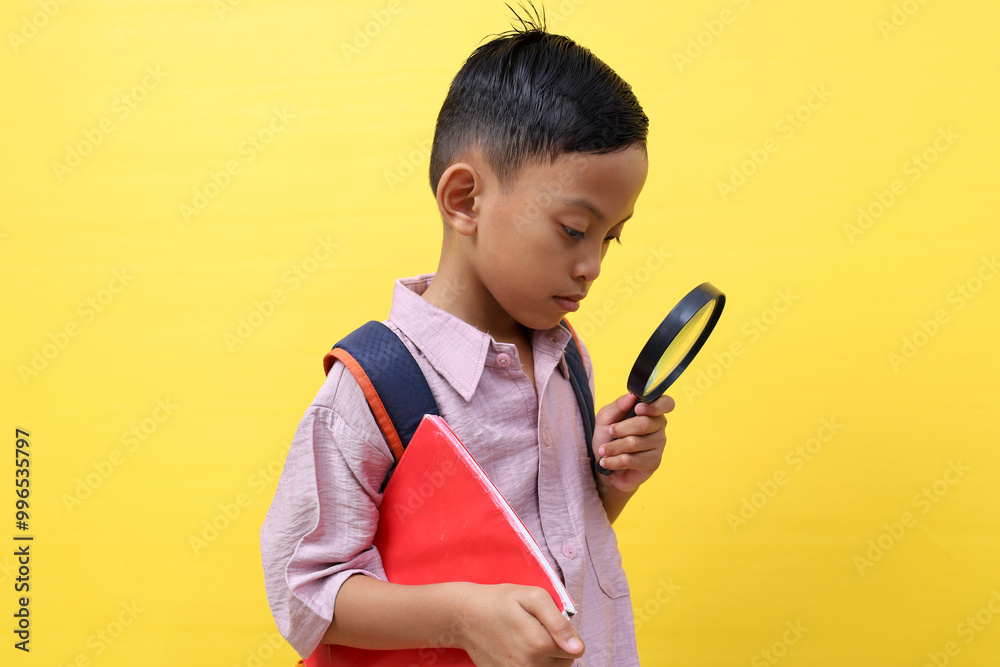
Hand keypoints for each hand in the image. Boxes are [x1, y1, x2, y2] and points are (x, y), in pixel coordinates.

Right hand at [455, 583, 583, 665]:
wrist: (464, 616)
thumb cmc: (499, 601)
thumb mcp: (533, 597)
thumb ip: (559, 622)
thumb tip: (577, 648)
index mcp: (539, 644)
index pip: (576, 650)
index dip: (566, 634)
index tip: (549, 623)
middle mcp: (530, 666)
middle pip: (565, 663)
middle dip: (558, 646)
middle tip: (536, 628)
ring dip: (546, 658)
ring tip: (528, 639)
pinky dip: (532, 664)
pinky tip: (518, 650)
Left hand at [592, 392, 674, 493]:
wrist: (605, 463)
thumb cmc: (608, 437)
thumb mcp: (607, 417)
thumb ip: (619, 405)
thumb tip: (632, 395)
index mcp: (651, 411)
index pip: (666, 403)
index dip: (654, 406)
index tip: (637, 409)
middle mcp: (659, 427)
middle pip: (645, 424)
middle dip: (621, 429)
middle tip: (610, 432)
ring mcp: (658, 445)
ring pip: (635, 443)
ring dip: (613, 447)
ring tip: (603, 450)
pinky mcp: (653, 462)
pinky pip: (632, 460)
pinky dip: (614, 461)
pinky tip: (606, 462)